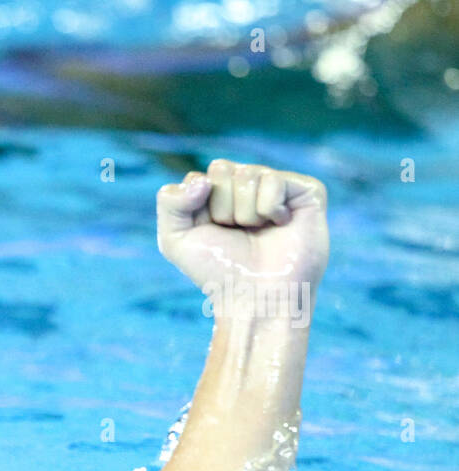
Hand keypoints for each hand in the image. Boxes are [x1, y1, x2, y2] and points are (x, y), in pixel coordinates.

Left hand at [156, 159, 328, 316]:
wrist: (256, 297)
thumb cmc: (217, 271)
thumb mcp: (174, 240)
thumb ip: (169, 202)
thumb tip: (203, 179)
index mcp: (217, 194)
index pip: (197, 178)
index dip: (197, 211)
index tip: (210, 235)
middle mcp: (247, 186)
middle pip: (221, 169)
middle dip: (221, 208)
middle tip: (235, 233)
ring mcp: (276, 186)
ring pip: (246, 174)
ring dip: (244, 213)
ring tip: (257, 232)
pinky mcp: (305, 191)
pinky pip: (273, 180)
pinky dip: (269, 208)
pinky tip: (280, 225)